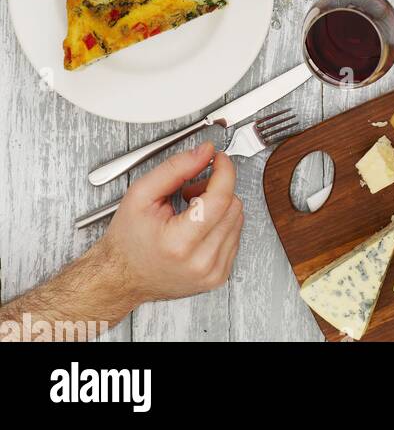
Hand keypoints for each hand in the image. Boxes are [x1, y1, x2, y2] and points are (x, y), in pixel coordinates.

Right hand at [96, 143, 242, 307]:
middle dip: (215, 188)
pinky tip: (199, 225)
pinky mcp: (218, 276)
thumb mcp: (141, 194)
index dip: (223, 170)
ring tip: (191, 210)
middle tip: (190, 190)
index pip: (220, 197)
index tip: (219, 158)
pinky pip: (235, 236)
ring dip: (219, 206)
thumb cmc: (127, 242)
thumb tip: (205, 152)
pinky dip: (220, 223)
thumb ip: (176, 167)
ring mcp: (212, 273)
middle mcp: (200, 262)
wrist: (121, 278)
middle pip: (232, 205)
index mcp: (179, 243)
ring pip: (237, 219)